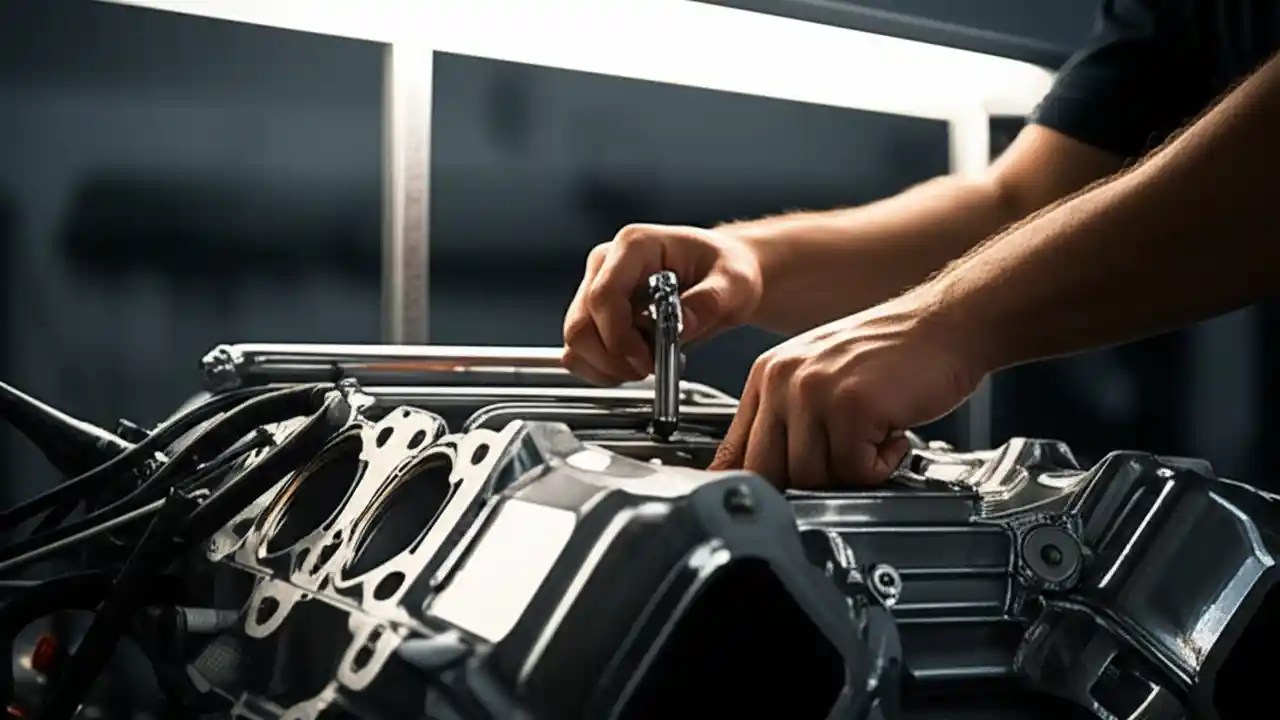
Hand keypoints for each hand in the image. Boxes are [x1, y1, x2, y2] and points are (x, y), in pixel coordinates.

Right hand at [561, 223, 763, 384]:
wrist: (723, 276)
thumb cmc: (726, 270)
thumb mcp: (733, 284)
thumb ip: (709, 302)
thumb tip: (681, 325)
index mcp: (634, 246)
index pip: (603, 296)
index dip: (619, 337)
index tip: (647, 361)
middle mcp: (606, 265)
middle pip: (580, 324)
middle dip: (612, 359)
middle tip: (651, 369)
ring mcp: (595, 290)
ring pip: (576, 343)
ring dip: (608, 367)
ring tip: (648, 364)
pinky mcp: (595, 316)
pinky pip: (580, 353)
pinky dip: (603, 370)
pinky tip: (635, 364)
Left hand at [708, 292, 986, 486]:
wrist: (946, 324)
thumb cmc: (893, 354)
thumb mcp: (821, 378)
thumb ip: (788, 422)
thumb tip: (764, 477)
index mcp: (768, 375)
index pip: (732, 450)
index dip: (746, 485)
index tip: (760, 504)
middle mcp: (782, 380)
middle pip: (765, 472)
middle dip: (803, 487)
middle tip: (841, 468)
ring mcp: (813, 391)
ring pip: (810, 478)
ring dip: (850, 474)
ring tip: (873, 440)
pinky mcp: (851, 406)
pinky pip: (855, 472)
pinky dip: (881, 466)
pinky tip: (893, 434)